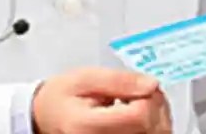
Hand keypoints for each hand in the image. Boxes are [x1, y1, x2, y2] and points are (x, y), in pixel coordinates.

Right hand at [32, 68, 170, 133]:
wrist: (46, 117)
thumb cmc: (62, 98)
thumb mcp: (86, 78)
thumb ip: (119, 80)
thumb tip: (151, 85)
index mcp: (87, 126)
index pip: (139, 116)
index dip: (147, 96)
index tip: (139, 86)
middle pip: (153, 129)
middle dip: (156, 104)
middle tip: (142, 90)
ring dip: (159, 116)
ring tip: (141, 101)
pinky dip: (154, 126)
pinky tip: (142, 115)